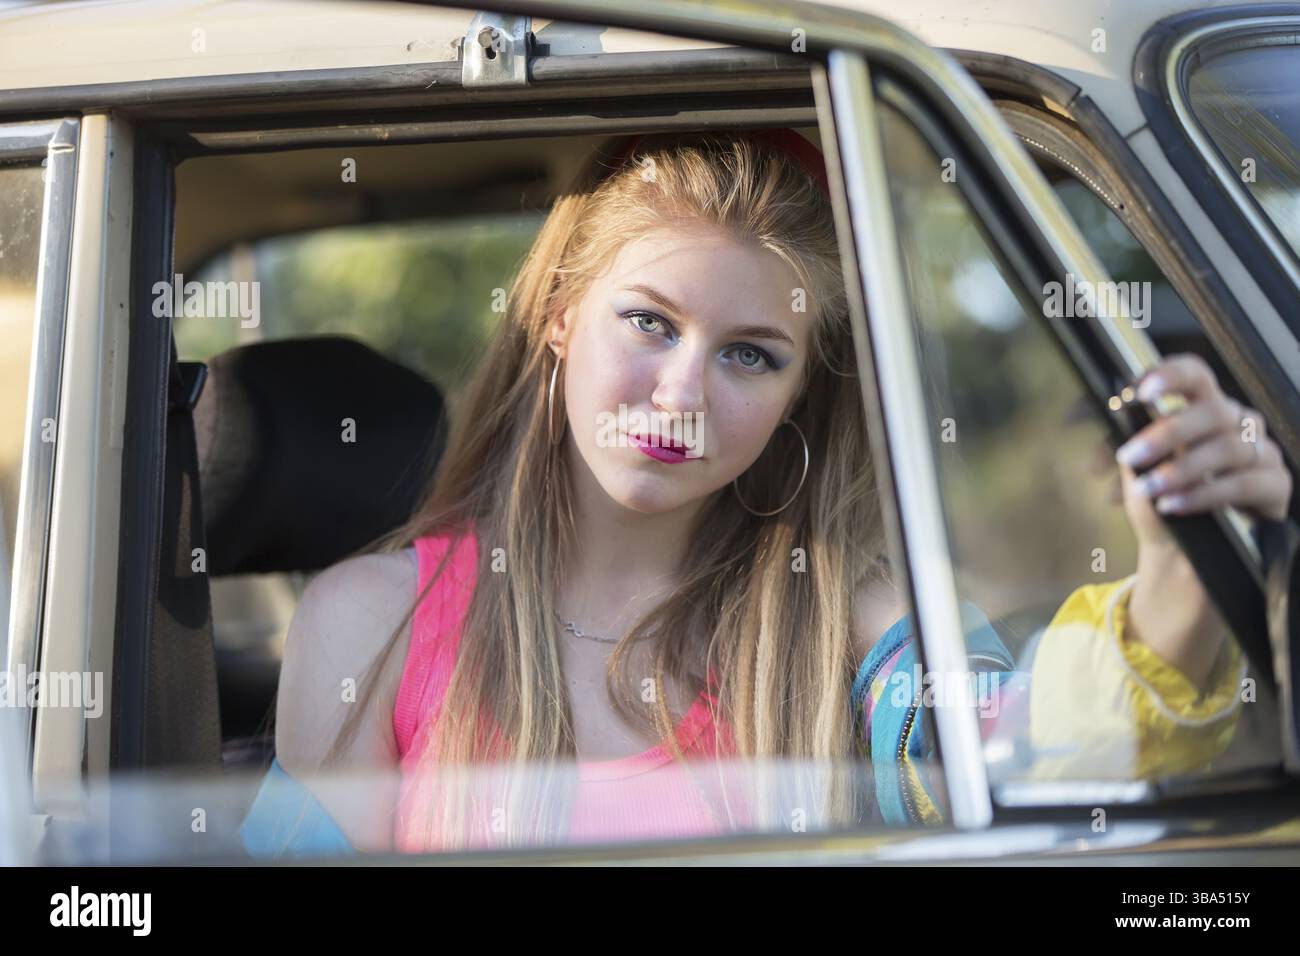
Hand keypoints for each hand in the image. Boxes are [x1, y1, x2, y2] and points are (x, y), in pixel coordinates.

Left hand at [1114, 354, 1291, 688]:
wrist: (1183, 550)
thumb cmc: (1161, 498)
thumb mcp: (1135, 473)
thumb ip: (1117, 451)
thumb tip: (1092, 450)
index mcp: (1204, 408)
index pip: (1196, 375)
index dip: (1172, 375)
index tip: (1140, 391)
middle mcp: (1238, 423)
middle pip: (1213, 411)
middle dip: (1167, 433)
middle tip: (1128, 457)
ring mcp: (1262, 453)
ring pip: (1230, 448)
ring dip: (1182, 469)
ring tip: (1148, 490)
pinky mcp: (1275, 487)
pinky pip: (1245, 484)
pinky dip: (1204, 494)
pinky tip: (1173, 506)